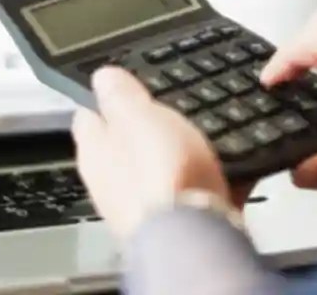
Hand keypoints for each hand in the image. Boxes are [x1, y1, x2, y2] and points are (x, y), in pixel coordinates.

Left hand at [72, 67, 236, 240]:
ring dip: (176, 154)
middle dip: (144, 128)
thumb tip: (102, 77)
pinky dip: (207, 178)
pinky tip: (227, 168)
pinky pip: (193, 189)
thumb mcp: (136, 115)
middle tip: (167, 108)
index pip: (88, 115)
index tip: (120, 84)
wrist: (194, 239)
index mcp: (95, 151)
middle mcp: (113, 182)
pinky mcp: (178, 222)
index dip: (105, 97)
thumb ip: (119, 95)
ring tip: (202, 136)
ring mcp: (145, 204)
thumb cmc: (159, 177)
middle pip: (124, 145)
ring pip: (159, 168)